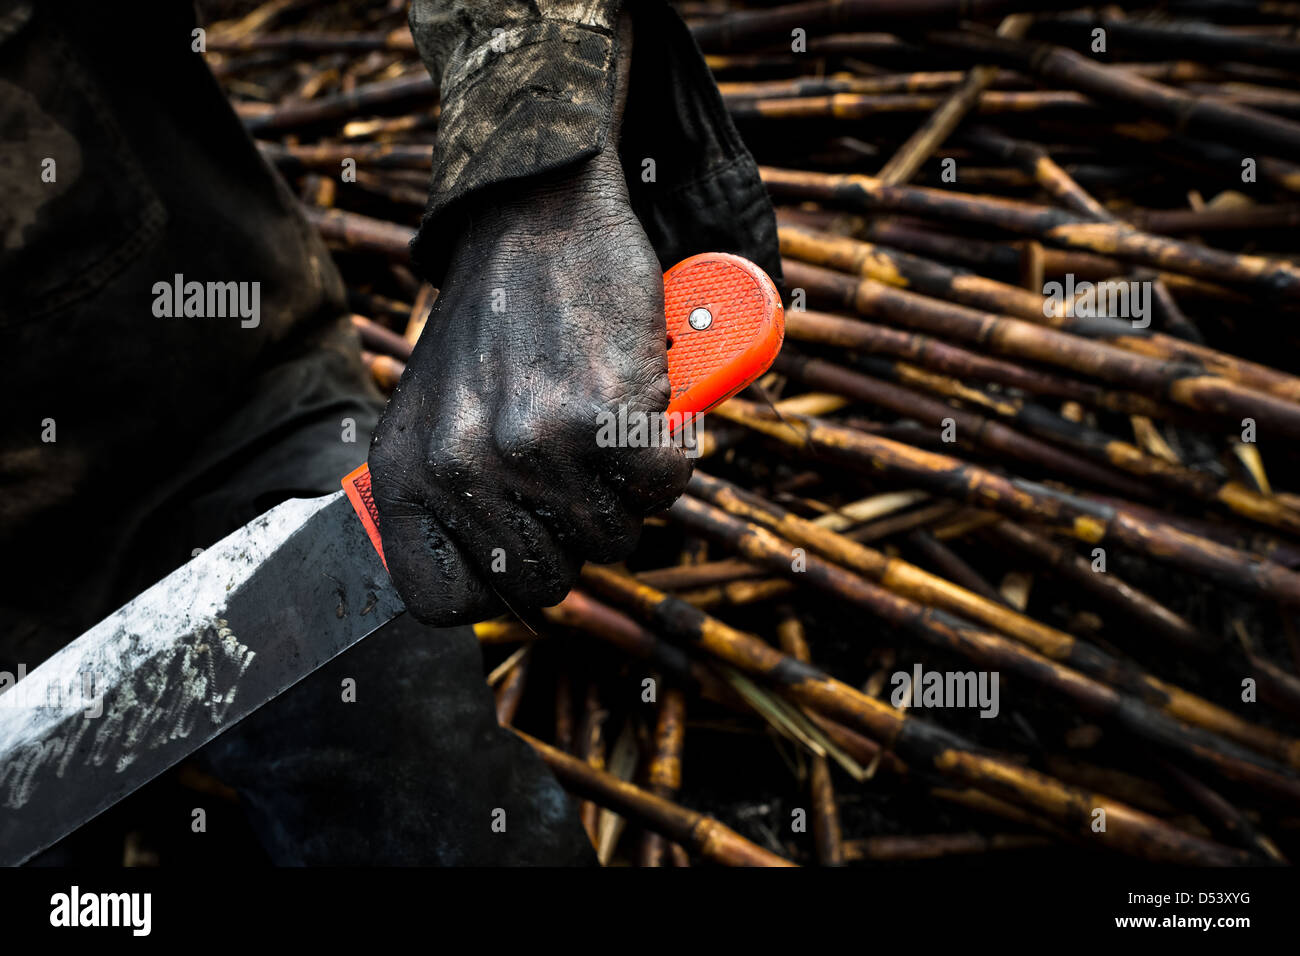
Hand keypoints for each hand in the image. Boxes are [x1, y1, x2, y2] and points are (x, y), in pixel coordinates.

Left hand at [368, 149, 690, 624]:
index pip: (440, 602)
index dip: (493, 587)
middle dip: (572, 538)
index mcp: (406, 474)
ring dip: (622, 494)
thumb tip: (488, 584)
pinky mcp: (603, 419)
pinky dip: (667, 455)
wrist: (534, 219)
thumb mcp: (432, 412)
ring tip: (601, 428)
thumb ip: (446, 497)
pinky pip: (661, 490)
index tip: (522, 550)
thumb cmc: (493, 322)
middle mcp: (461, 469)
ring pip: (612, 539)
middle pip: (546, 583)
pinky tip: (641, 411)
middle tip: (575, 475)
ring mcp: (533, 447)